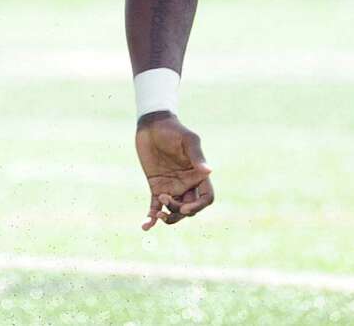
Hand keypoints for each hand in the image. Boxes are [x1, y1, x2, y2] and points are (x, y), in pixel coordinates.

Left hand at [136, 113, 213, 229]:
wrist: (152, 125)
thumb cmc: (174, 130)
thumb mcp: (188, 140)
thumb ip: (196, 156)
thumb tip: (208, 171)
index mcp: (198, 176)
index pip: (206, 198)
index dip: (198, 207)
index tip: (184, 208)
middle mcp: (187, 184)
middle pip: (189, 209)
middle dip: (179, 212)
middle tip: (165, 198)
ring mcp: (171, 187)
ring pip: (173, 211)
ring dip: (166, 217)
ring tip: (155, 214)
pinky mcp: (156, 186)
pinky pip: (155, 207)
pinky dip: (151, 218)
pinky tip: (145, 226)